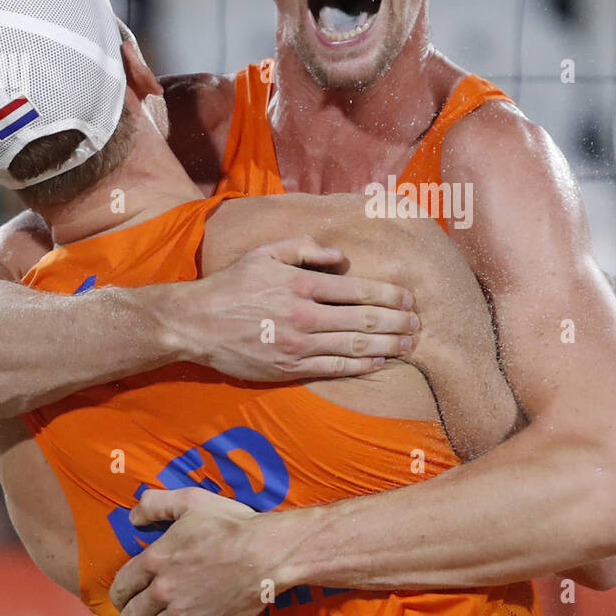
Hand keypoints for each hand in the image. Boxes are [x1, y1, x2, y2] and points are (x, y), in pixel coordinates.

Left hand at [109, 488, 272, 615]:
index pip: (122, 585)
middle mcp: (163, 590)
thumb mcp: (191, 501)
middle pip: (132, 615)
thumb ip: (157, 504)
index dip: (118, 595)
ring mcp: (183, 613)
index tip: (122, 600)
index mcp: (156, 559)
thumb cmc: (230, 524)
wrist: (265, 552)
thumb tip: (132, 517)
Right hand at [165, 235, 420, 381]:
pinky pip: (335, 368)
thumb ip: (305, 247)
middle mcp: (305, 314)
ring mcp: (299, 344)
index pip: (358, 290)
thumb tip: (340, 257)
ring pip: (354, 345)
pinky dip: (361, 365)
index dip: (389, 296)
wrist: (197, 323)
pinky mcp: (291, 368)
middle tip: (418, 325)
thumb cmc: (233, 284)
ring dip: (387, 345)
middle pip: (364, 320)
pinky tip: (379, 361)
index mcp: (302, 283)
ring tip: (408, 344)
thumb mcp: (266, 252)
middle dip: (397, 322)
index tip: (409, 299)